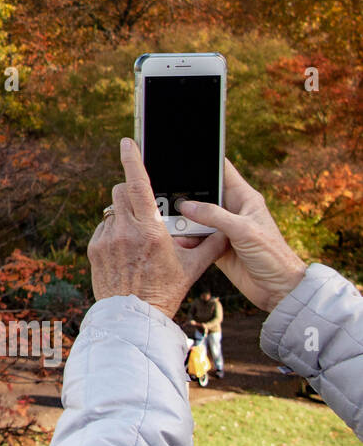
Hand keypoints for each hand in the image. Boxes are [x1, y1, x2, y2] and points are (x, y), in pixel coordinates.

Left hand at [88, 139, 230, 318]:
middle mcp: (125, 230)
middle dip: (132, 191)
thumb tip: (226, 230)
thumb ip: (210, 244)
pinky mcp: (94, 249)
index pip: (138, 185)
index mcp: (150, 230)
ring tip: (138, 236)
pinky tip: (125, 250)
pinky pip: (103, 228)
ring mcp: (106, 239)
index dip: (132, 160)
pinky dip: (114, 231)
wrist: (134, 317)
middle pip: (121, 191)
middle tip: (145, 206)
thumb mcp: (192, 267)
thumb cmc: (165, 292)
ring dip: (124, 214)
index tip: (128, 143)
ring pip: (112, 210)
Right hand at [177, 160, 306, 311]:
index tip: (183, 155)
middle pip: (203, 193)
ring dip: (183, 220)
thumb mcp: (243, 231)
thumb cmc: (272, 256)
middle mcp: (232, 210)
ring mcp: (223, 228)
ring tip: (170, 221)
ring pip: (195, 216)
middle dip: (185, 193)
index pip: (223, 170)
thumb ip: (213, 216)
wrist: (278, 289)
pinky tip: (179, 240)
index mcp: (244, 198)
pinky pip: (195, 237)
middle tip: (167, 194)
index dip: (206, 160)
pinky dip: (186, 238)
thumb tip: (185, 206)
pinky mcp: (216, 245)